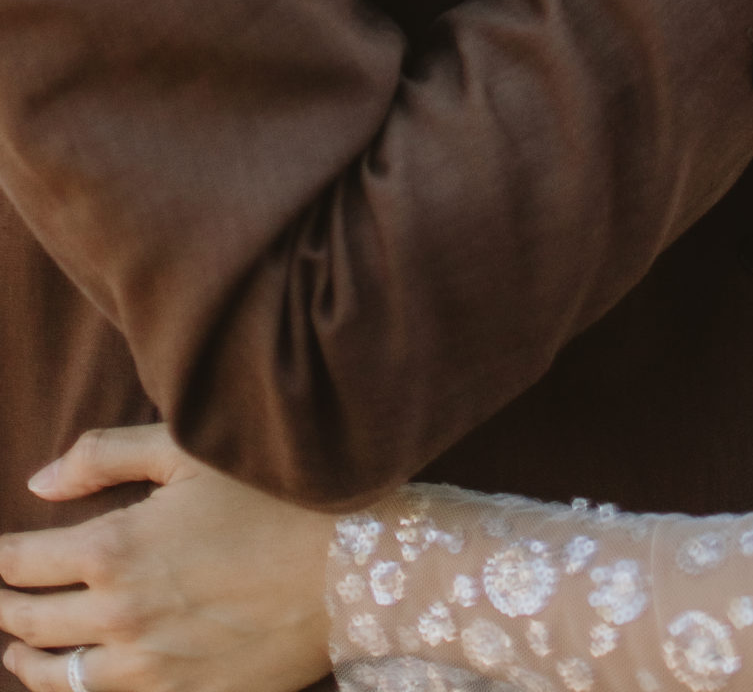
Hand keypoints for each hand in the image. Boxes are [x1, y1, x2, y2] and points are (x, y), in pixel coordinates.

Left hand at [0, 429, 330, 691]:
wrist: (351, 567)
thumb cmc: (274, 496)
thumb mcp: (190, 452)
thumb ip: (105, 456)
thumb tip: (38, 482)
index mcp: (114, 548)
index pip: (19, 563)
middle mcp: (119, 617)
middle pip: (26, 624)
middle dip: (2, 608)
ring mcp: (148, 671)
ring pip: (56, 679)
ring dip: (28, 661)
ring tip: (19, 648)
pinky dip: (81, 691)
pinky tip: (83, 675)